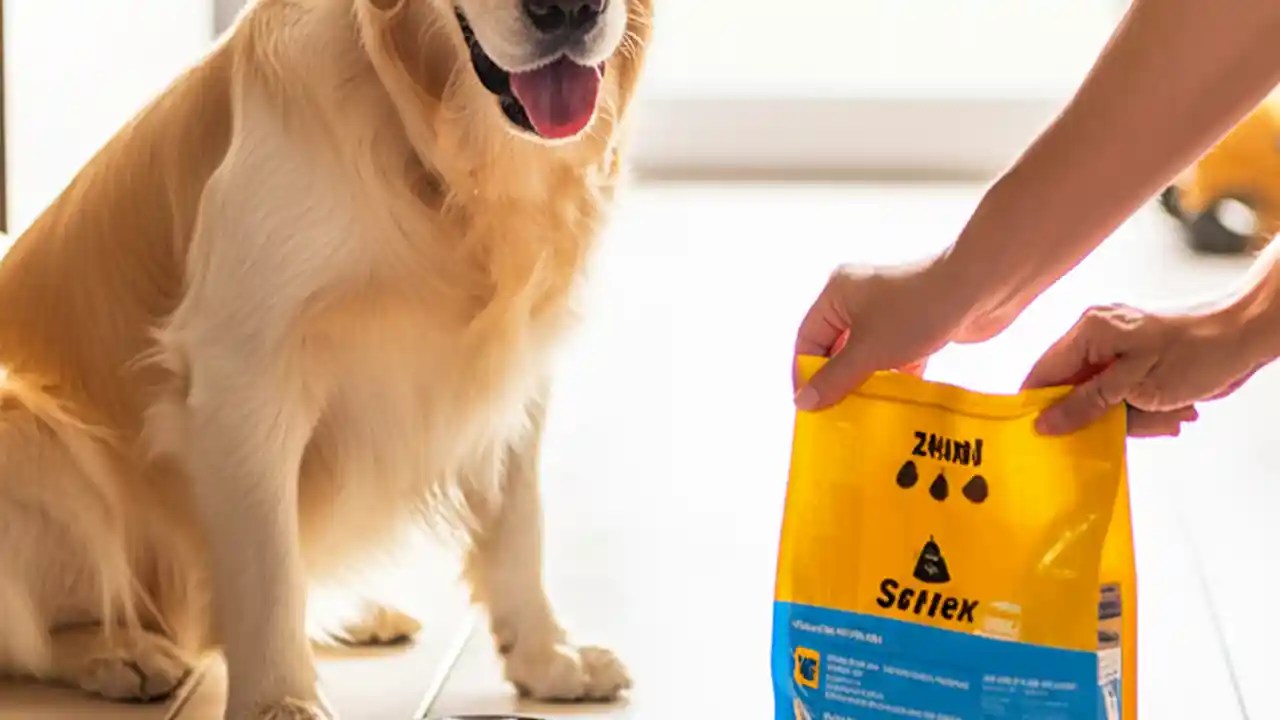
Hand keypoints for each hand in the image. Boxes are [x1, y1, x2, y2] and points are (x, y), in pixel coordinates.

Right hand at [793, 260, 996, 409]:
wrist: (979, 288)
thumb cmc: (914, 314)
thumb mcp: (867, 351)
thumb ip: (834, 379)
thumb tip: (802, 403)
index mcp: (837, 294)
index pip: (808, 339)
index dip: (806, 375)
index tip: (812, 409)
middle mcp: (858, 298)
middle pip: (836, 347)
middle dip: (838, 380)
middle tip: (837, 417)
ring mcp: (889, 309)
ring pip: (867, 353)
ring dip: (868, 381)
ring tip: (865, 415)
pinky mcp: (916, 322)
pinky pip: (894, 354)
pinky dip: (895, 375)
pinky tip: (897, 403)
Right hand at [1023, 304, 1268, 436]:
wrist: (1248, 334)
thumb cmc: (1196, 353)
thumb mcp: (1136, 386)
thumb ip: (1086, 404)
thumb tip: (1044, 424)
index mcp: (1089, 333)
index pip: (1043, 373)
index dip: (1040, 407)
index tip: (1044, 438)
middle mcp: (1096, 338)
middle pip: (1073, 391)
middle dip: (1101, 417)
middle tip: (1133, 426)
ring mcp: (1117, 351)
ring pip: (1102, 400)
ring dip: (1133, 418)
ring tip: (1168, 417)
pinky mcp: (1136, 364)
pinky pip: (1124, 396)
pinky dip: (1146, 411)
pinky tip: (1175, 412)